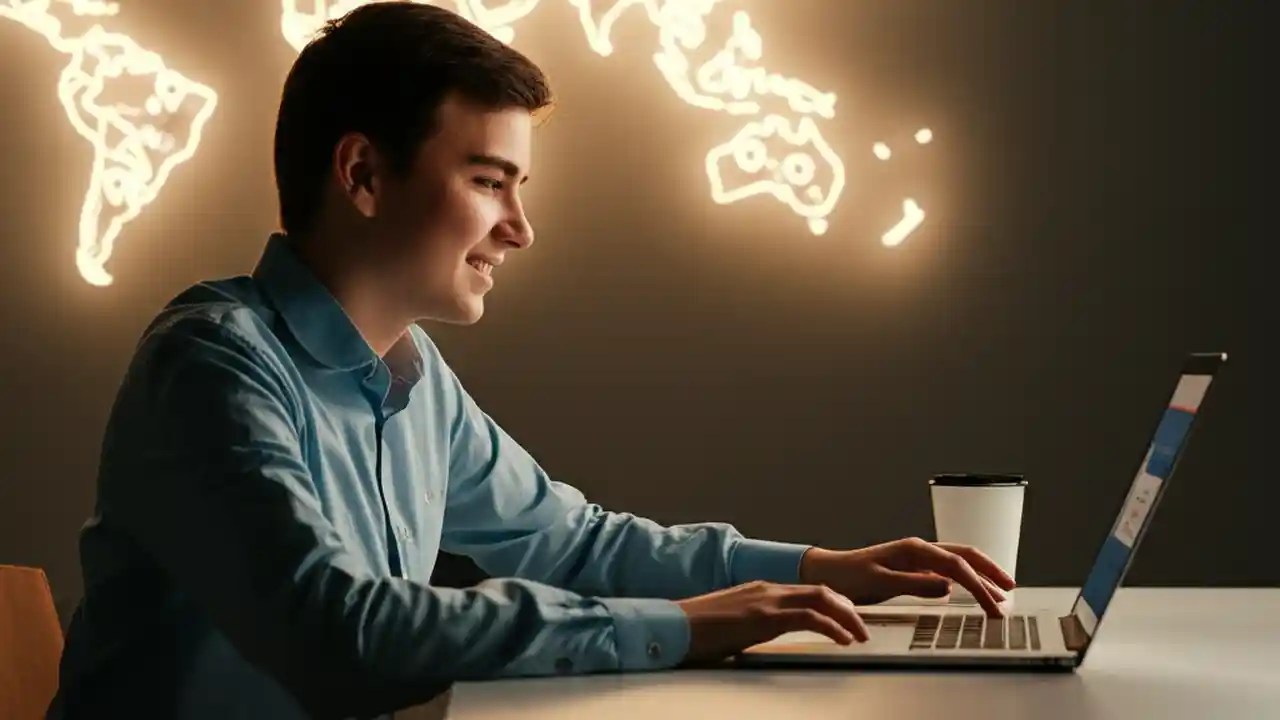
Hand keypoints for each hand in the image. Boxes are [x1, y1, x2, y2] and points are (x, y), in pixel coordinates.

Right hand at [675, 581, 870, 663]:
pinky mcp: (764, 617)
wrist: (675, 625)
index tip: (847, 618)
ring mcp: (766, 600)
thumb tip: (764, 637)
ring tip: (859, 634)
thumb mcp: (733, 625)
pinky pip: (808, 617)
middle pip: (820, 590)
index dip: (832, 603)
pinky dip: (831, 627)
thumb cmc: (697, 630)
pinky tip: (842, 640)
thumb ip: (753, 625)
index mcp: (761, 591)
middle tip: (862, 626)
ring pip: (820, 599)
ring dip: (846, 616)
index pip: (806, 591)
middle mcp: (767, 590)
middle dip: (847, 607)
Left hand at [799, 537, 1016, 617]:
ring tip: (999, 592)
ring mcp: (916, 557)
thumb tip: (947, 586)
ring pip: (957, 562)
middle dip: (989, 571)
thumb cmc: (849, 576)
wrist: (828, 573)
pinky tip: (970, 589)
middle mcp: (918, 549)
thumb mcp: (880, 582)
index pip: (956, 565)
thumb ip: (914, 584)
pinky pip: (946, 570)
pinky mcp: (912, 567)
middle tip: (1010, 589)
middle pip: (964, 555)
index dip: (979, 584)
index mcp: (913, 550)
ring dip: (979, 575)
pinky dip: (964, 579)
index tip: (993, 604)